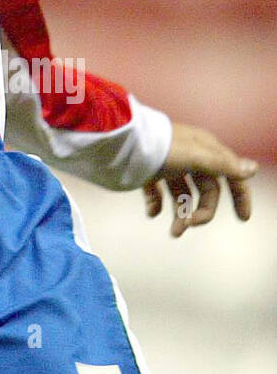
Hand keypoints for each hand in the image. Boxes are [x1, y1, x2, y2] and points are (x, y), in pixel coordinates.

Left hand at [143, 122, 257, 236]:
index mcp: (205, 150)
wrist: (121, 141)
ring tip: (173, 232)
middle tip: (189, 225)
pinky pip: (157, 193)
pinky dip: (156, 205)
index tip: (243, 218)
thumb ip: (223, 165)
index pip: (230, 174)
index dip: (240, 195)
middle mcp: (189, 157)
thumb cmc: (162, 147)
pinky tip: (152, 213)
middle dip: (201, 211)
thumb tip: (252, 169)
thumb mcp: (195, 157)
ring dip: (180, 214)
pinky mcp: (148, 171)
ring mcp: (168, 165)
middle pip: (206, 190)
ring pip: (182, 195)